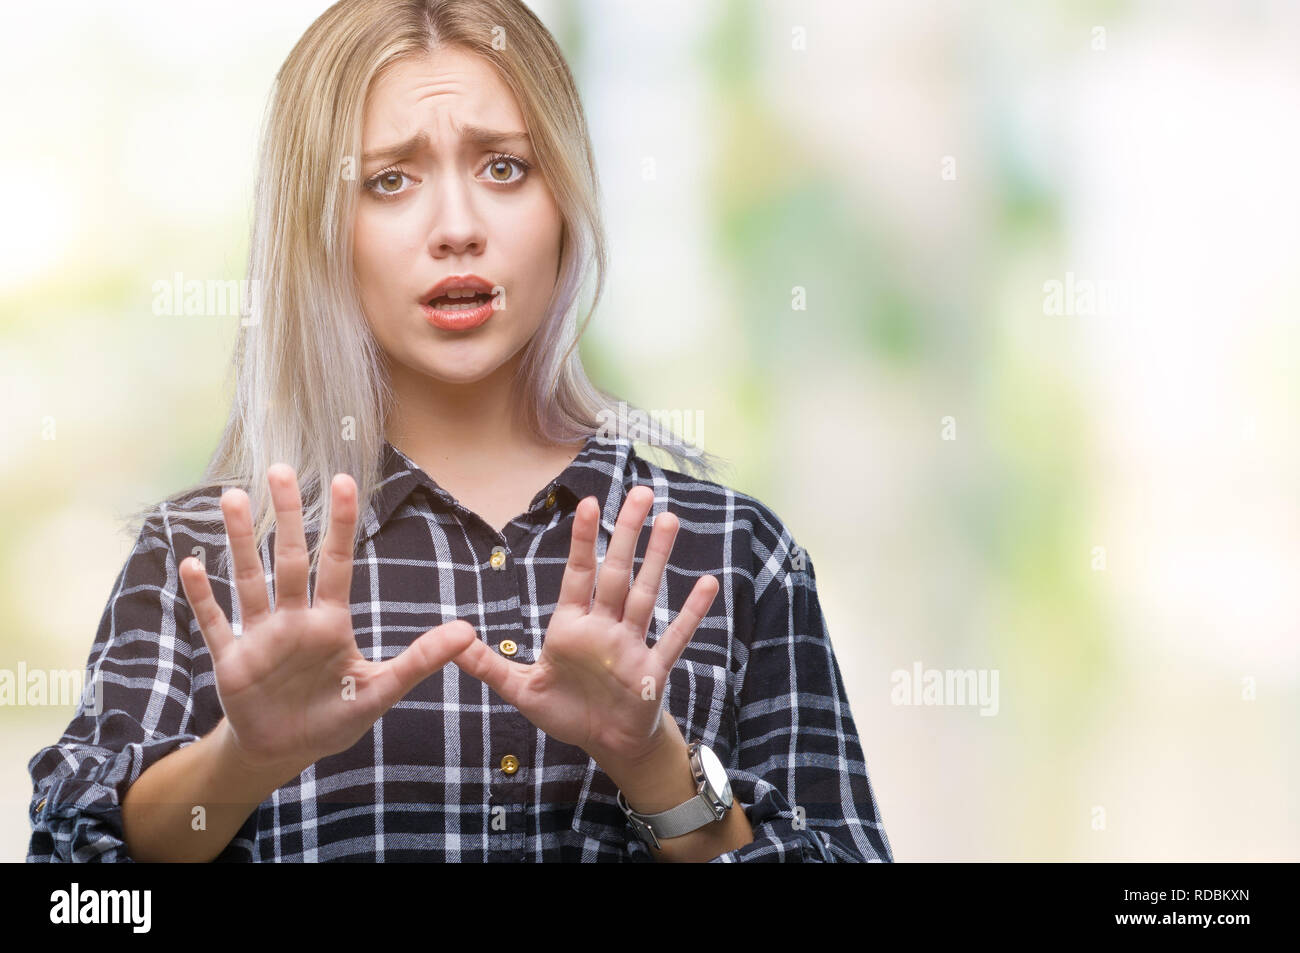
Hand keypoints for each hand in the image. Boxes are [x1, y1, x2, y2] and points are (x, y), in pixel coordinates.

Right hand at [178, 465, 475, 775]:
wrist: (286, 751)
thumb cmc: (334, 715)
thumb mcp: (381, 690)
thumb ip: (420, 661)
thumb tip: (468, 631)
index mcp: (330, 623)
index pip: (338, 563)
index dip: (341, 524)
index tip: (343, 480)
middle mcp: (294, 619)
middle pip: (291, 559)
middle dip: (288, 516)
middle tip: (280, 468)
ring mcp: (261, 636)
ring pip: (250, 580)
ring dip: (242, 542)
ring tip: (235, 499)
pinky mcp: (232, 660)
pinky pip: (215, 622)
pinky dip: (202, 596)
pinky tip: (190, 563)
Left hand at [450, 485, 719, 765]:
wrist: (606, 743)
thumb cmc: (567, 712)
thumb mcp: (521, 690)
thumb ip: (489, 667)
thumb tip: (452, 643)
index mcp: (572, 627)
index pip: (578, 574)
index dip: (582, 540)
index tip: (587, 503)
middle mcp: (604, 627)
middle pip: (617, 572)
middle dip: (627, 532)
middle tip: (640, 492)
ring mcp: (631, 645)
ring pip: (646, 594)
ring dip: (657, 559)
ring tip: (670, 520)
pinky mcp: (652, 670)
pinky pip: (674, 637)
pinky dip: (690, 613)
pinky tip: (707, 584)